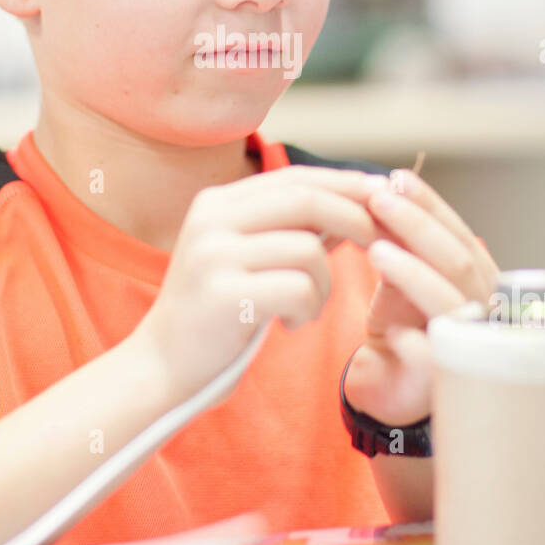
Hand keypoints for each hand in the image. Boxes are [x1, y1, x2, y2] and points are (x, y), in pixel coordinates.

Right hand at [136, 164, 392, 403]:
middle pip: (305, 200)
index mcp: (216, 202)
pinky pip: (298, 288)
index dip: (343, 183)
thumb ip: (291, 227)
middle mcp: (211, 219)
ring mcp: (213, 255)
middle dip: (354, 217)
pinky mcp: (222, 294)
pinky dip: (308, 308)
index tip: (381, 196)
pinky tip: (289, 323)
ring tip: (307, 307)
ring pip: (307, 249)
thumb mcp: (249, 257)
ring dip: (324, 284)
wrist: (163, 367)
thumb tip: (358, 200)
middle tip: (376, 242)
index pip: (293, 176)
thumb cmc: (217, 314)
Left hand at [343, 167, 499, 425]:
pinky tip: (391, 331)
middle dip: (417, 226)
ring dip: (413, 273)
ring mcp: (470, 345)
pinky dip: (413, 342)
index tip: (396, 178)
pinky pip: (434, 358)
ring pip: (450, 303)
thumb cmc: (403, 324)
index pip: (458, 233)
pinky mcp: (444, 381)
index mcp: (476, 278)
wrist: (390, 385)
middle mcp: (482, 309)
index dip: (429, 205)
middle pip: (458, 261)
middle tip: (379, 200)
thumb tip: (384, 189)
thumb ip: (400, 239)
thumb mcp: (399, 274)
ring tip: (375, 249)